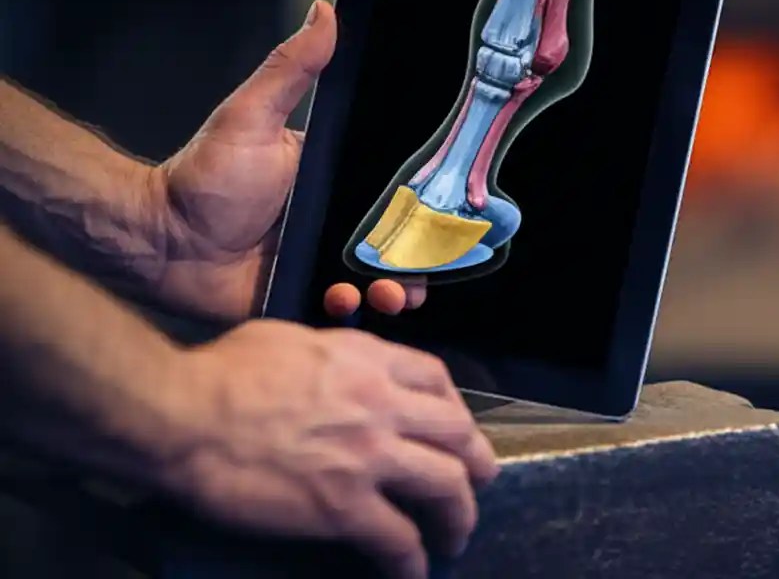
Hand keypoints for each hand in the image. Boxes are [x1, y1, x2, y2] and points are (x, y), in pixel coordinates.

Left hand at [147, 0, 424, 320]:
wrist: (159, 243)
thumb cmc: (200, 178)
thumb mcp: (251, 116)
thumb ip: (291, 69)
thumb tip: (325, 12)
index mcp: (335, 181)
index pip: (397, 194)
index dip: (426, 210)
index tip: (445, 220)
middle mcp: (335, 223)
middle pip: (399, 244)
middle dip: (420, 260)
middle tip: (419, 269)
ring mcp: (323, 261)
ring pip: (382, 281)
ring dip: (397, 291)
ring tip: (391, 294)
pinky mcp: (304, 295)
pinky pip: (344, 309)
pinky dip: (354, 311)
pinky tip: (344, 301)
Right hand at [165, 319, 498, 578]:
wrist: (180, 415)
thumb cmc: (218, 372)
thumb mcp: (289, 340)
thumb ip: (329, 358)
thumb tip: (333, 373)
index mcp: (367, 360)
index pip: (437, 379)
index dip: (453, 406)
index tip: (453, 427)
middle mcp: (382, 405)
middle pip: (457, 434)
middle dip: (476, 462)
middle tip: (479, 482)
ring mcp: (368, 457)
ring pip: (447, 487)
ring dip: (460, 515)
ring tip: (457, 535)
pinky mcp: (345, 507)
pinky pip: (399, 540)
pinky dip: (413, 561)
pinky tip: (414, 573)